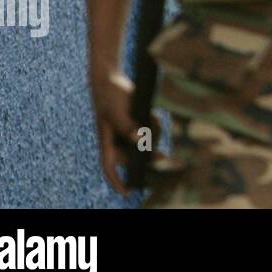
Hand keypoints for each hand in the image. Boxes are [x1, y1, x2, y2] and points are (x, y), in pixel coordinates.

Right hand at [91, 69, 146, 196]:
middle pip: (134, 157)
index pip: (109, 167)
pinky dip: (155, 125)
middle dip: (149, 158)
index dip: (117, 181)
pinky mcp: (137, 122)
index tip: (127, 192)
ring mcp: (128, 131)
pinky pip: (149, 130)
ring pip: (145, 143)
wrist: (112, 78)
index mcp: (107, 142)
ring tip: (155, 119)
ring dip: (154, 135)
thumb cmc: (109, 96)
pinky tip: (154, 114)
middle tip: (165, 157)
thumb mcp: (116, 111)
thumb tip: (139, 140)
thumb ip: (127, 127)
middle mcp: (118, 140)